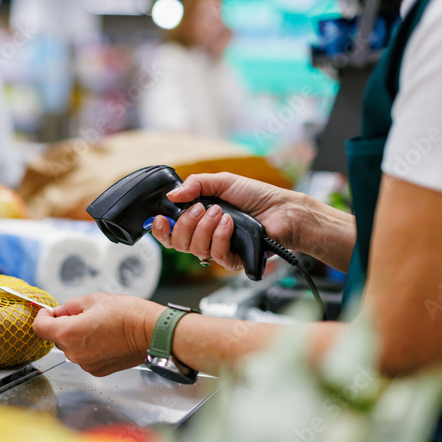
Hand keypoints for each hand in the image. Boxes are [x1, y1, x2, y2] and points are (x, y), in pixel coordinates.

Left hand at [32, 293, 165, 376]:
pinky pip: (85, 357)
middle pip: (57, 338)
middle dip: (65, 325)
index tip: (50, 312)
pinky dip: (90, 348)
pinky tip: (106, 339)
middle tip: (84, 314)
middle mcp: (73, 352)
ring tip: (100, 326)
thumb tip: (59, 311)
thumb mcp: (94, 299)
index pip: (39, 328)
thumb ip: (70, 306)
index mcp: (68, 332)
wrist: (151, 333)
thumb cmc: (127, 314)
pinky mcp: (97, 370)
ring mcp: (85, 364)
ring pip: (72, 347)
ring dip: (78, 337)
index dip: (43, 317)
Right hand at [152, 172, 307, 271]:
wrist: (282, 210)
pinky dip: (220, 236)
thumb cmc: (256, 196)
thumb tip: (172, 195)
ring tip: (221, 213)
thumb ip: (195, 185)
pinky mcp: (232, 260)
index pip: (170, 232)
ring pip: (195, 249)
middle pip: (178, 243)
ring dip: (205, 228)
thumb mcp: (222, 181)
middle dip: (185, 224)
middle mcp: (205, 237)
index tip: (159, 219)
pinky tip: (230, 224)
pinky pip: (215, 255)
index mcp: (198, 220)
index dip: (160, 230)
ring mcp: (218, 249)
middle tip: (201, 209)